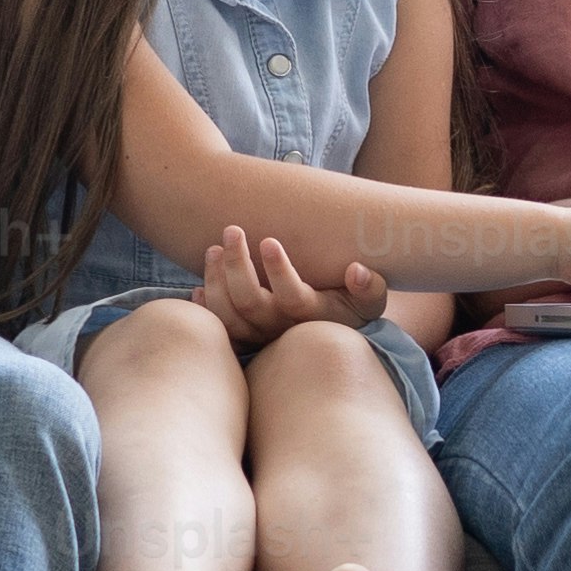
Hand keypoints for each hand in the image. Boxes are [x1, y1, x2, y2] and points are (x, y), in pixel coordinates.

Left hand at [197, 225, 390, 344]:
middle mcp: (282, 329)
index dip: (279, 270)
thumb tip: (357, 271)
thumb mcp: (370, 300)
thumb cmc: (353, 307)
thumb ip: (369, 287)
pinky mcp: (245, 339)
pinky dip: (205, 308)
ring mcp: (260, 336)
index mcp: (312, 315)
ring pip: (229, 316)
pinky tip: (199, 285)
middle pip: (250, 303)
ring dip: (216, 281)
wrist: (333, 339)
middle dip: (237, 265)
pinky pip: (219, 329)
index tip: (268, 240)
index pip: (292, 297)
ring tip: (214, 249)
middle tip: (232, 230)